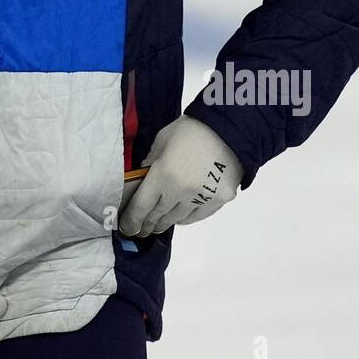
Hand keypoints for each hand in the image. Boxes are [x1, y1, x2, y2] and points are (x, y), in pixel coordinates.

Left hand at [118, 116, 242, 237]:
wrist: (231, 129)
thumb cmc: (192, 130)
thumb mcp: (162, 140)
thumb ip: (150, 161)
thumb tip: (143, 178)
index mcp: (163, 174)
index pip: (142, 206)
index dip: (132, 219)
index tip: (127, 227)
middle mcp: (180, 191)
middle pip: (158, 215)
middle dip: (147, 224)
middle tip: (140, 230)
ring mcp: (201, 199)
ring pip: (177, 218)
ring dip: (165, 223)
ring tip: (157, 225)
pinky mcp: (218, 201)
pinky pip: (197, 217)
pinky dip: (185, 219)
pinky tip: (178, 218)